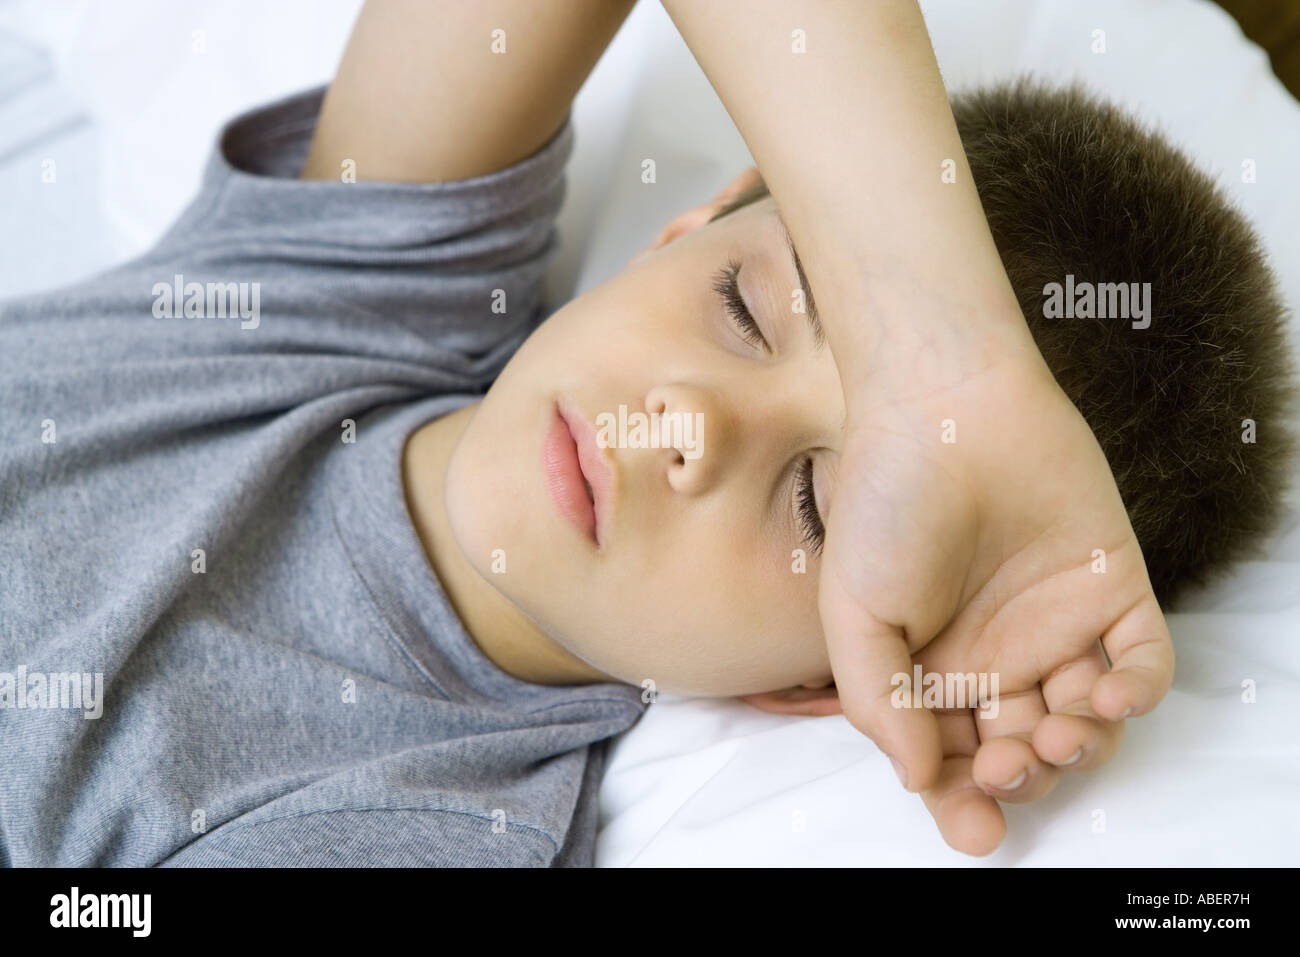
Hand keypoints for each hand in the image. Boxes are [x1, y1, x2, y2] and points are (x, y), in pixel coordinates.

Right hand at [818, 328, 1174, 854]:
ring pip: (1085, 720)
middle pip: (1023, 748)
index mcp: (931, 668)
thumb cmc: (886, 502)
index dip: (963, 801)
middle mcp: (997, 654)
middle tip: (1012, 764)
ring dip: (1079, 746)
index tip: (975, 831)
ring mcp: (1056, 623)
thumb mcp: (852, 612)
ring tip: (1058, 732)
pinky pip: (1142, 662)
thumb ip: (878, 701)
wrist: (944, 407)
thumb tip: (921, 779)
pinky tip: (1107, 695)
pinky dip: (1136, 693)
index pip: (954, 757)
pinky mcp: (1112, 587)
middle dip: (1022, 775)